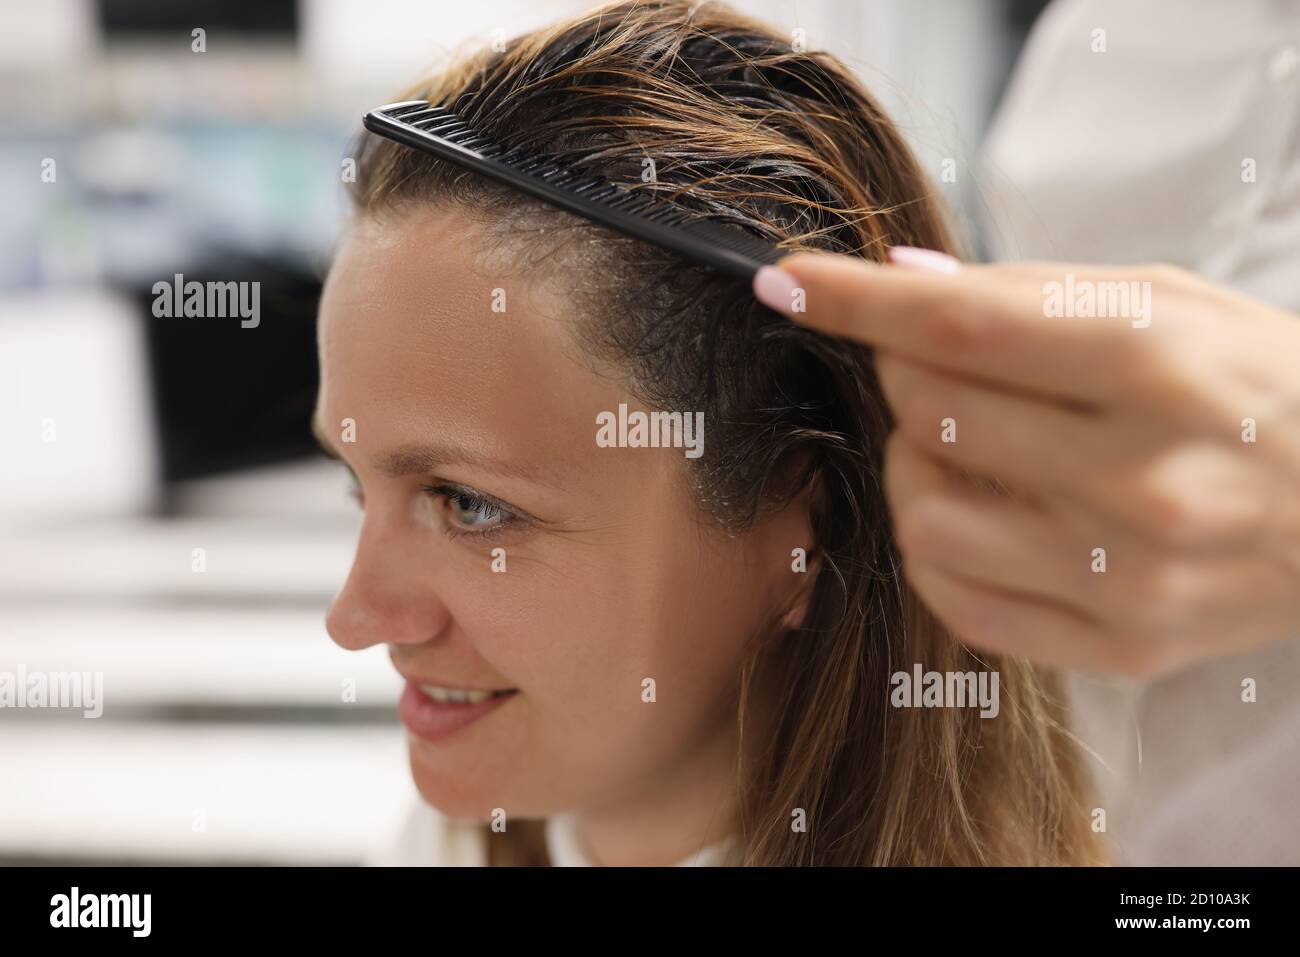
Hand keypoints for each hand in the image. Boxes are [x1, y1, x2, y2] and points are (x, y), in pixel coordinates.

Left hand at [753, 248, 1299, 677]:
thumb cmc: (1265, 386)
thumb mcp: (1174, 300)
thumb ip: (1033, 293)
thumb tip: (900, 281)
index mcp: (1160, 368)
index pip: (963, 327)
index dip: (857, 301)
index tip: (788, 279)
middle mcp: (1142, 482)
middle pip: (931, 416)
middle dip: (903, 372)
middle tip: (934, 360)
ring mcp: (1128, 579)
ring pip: (924, 518)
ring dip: (911, 466)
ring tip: (959, 444)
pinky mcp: (1119, 648)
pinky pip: (958, 601)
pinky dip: (938, 545)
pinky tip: (978, 510)